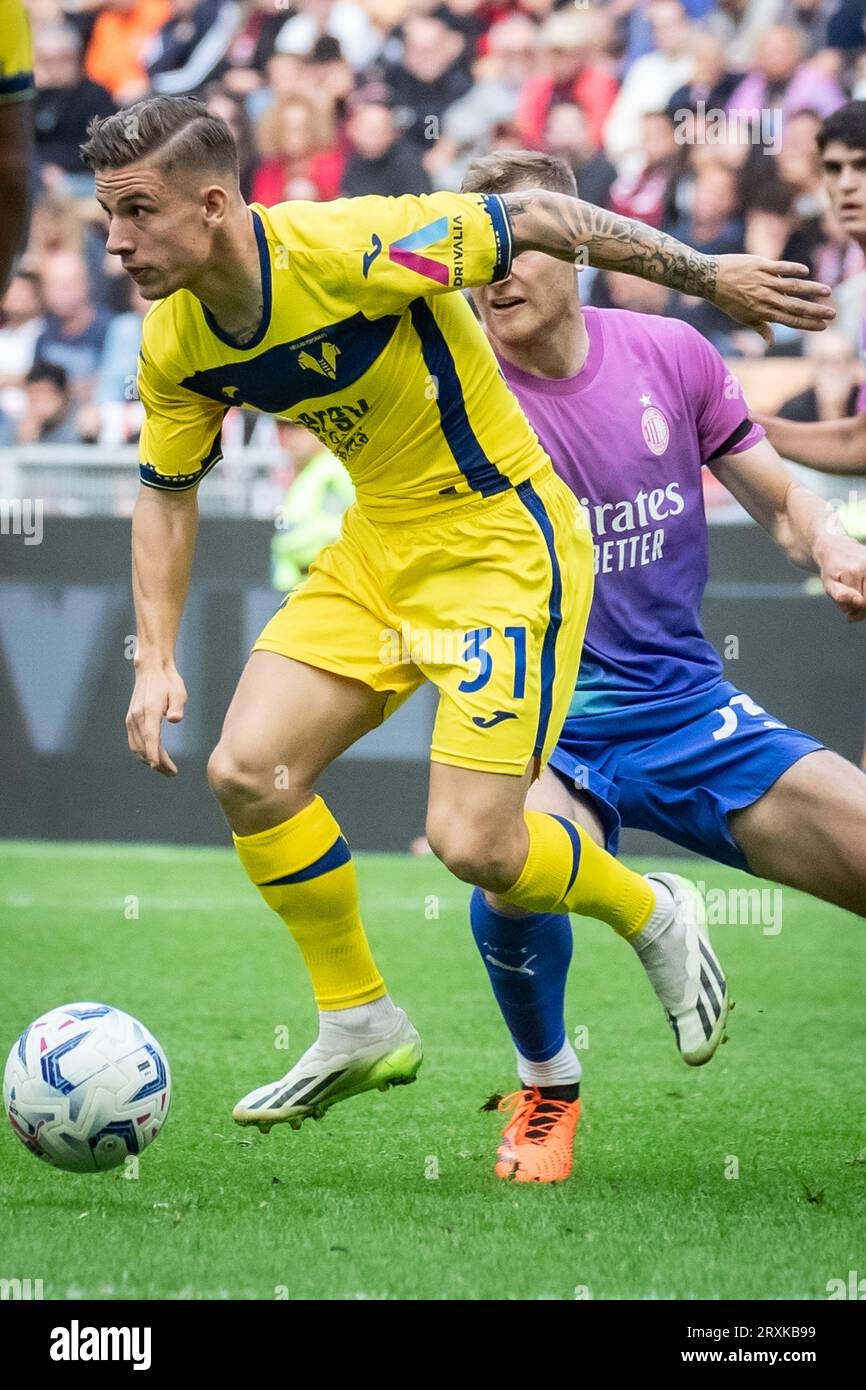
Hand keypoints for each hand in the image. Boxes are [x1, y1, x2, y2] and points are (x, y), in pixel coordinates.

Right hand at [126, 660, 186, 775]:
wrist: (151, 670)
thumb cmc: (168, 682)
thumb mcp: (179, 692)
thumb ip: (177, 707)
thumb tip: (175, 719)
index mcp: (149, 711)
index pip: (151, 737)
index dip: (154, 754)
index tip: (158, 767)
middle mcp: (137, 717)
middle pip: (144, 746)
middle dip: (157, 763)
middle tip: (171, 773)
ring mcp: (131, 719)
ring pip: (137, 747)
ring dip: (149, 760)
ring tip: (165, 769)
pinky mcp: (131, 719)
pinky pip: (134, 741)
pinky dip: (141, 753)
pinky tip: (152, 758)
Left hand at [713, 256, 835, 343]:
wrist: (709, 278)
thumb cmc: (727, 299)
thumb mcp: (742, 317)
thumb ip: (761, 327)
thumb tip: (772, 343)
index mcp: (763, 312)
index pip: (790, 320)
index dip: (807, 324)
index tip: (823, 326)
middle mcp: (765, 298)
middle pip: (795, 306)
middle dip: (815, 311)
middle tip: (833, 314)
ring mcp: (763, 281)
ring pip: (791, 286)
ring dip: (811, 289)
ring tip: (827, 292)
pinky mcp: (760, 265)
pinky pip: (779, 268)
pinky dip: (792, 269)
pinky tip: (805, 272)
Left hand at [817, 536, 865, 621]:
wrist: (835, 547)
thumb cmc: (830, 569)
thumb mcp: (828, 584)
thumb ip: (840, 595)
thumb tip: (858, 601)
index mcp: (853, 572)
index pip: (862, 602)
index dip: (855, 612)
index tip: (848, 614)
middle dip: (862, 608)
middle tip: (852, 612)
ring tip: (856, 601)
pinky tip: (862, 594)